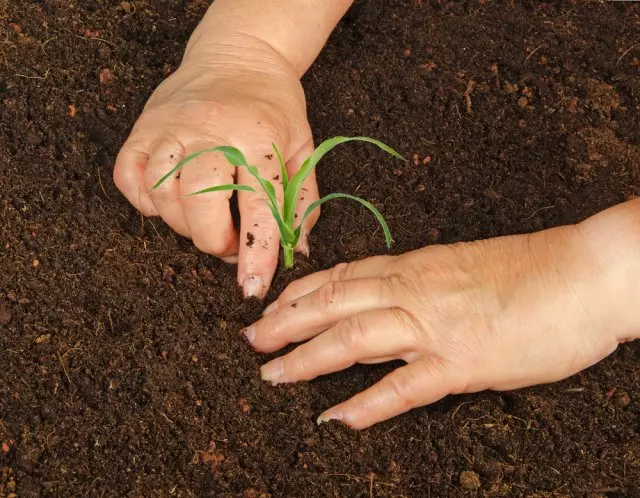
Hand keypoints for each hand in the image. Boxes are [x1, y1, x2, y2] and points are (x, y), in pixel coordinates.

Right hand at [113, 34, 318, 297]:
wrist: (238, 56)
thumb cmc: (273, 108)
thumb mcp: (301, 148)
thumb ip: (301, 201)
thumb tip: (296, 251)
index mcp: (257, 136)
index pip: (258, 206)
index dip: (256, 253)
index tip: (251, 287)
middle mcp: (209, 130)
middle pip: (200, 207)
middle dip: (216, 241)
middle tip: (231, 239)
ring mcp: (169, 127)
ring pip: (162, 198)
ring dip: (185, 223)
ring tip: (206, 215)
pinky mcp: (142, 129)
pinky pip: (131, 182)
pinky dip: (149, 202)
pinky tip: (174, 198)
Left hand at [243, 219, 637, 428]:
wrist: (585, 273)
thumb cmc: (531, 268)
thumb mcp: (462, 265)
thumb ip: (422, 282)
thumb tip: (392, 297)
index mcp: (416, 266)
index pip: (343, 276)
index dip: (301, 292)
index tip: (274, 305)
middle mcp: (414, 291)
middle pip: (333, 303)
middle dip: (286, 322)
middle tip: (252, 340)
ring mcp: (435, 327)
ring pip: (353, 338)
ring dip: (307, 359)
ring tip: (273, 375)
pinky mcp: (463, 363)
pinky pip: (404, 387)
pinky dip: (368, 404)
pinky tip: (338, 418)